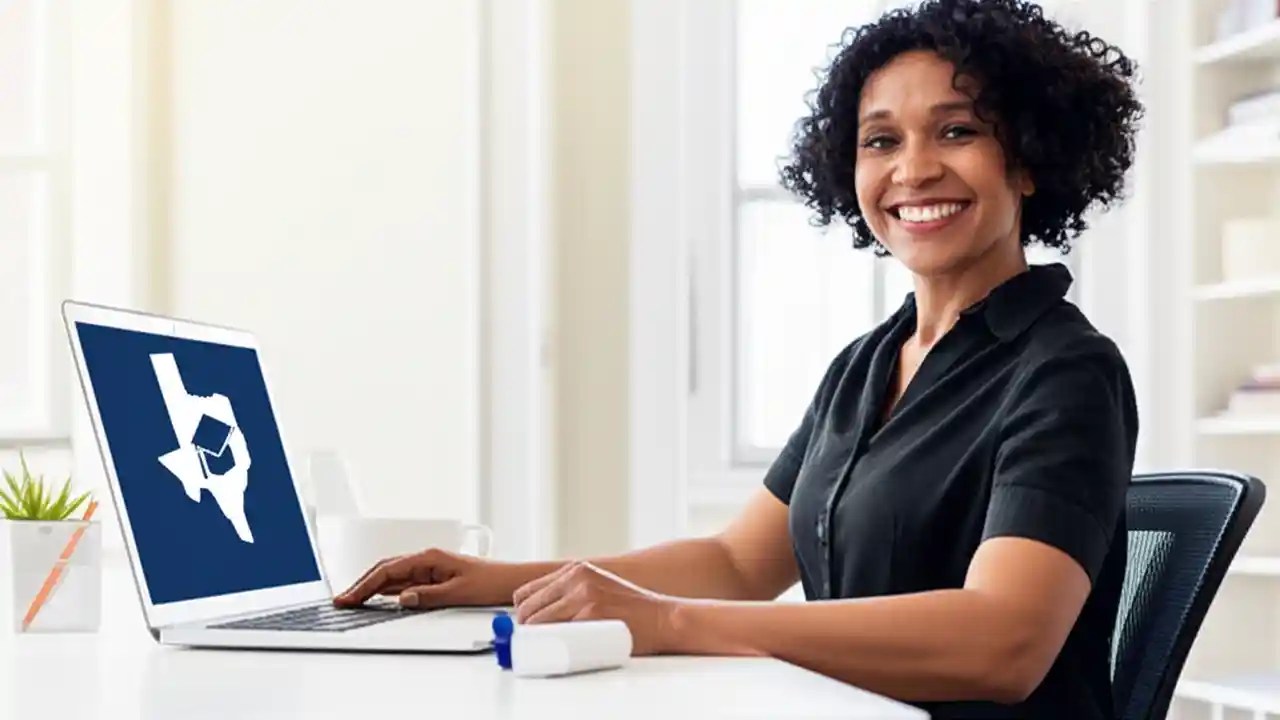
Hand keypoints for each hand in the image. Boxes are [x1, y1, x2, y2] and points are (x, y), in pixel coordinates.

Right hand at [333, 548, 510, 609]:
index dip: (365, 584)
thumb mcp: (459, 592)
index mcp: (430, 557)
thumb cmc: (491, 582)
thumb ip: (428, 596)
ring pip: (393, 577)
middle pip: (385, 571)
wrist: (511, 581)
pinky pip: (404, 583)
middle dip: (362, 585)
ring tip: (353, 601)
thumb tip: (402, 599)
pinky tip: (377, 600)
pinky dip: (387, 591)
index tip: (349, 597)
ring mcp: (429, 569)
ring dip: (372, 588)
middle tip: (342, 601)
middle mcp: (427, 560)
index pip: (388, 570)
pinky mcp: (434, 578)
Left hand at [512, 561, 678, 655]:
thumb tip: (544, 614)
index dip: (523, 613)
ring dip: (535, 637)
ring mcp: (582, 595)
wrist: (663, 617)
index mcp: (576, 570)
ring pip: (536, 621)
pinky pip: (555, 632)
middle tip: (534, 642)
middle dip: (525, 628)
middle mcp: (576, 577)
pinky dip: (551, 643)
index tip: (527, 628)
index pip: (528, 591)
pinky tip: (556, 648)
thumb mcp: (599, 587)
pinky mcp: (590, 614)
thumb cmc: (633, 609)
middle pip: (526, 607)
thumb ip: (574, 593)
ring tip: (545, 647)